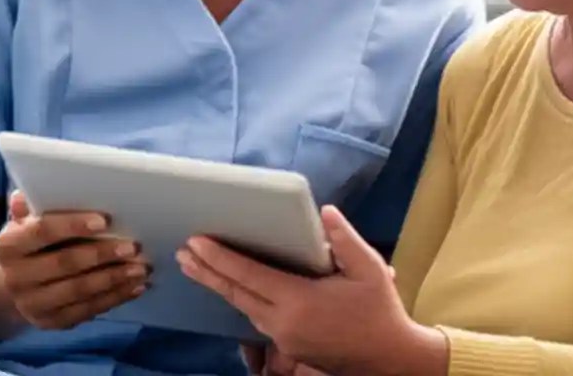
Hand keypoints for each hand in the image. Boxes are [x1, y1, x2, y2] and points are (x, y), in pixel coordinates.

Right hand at [0, 190, 150, 329]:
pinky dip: (114, 298)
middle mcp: (16, 278)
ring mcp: (32, 304)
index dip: (73, 225)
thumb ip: (34, 207)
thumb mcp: (27, 222)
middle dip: (102, 255)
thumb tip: (27, 195)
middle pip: (64, 264)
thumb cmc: (32, 242)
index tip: (104, 220)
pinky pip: (87, 311)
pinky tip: (135, 287)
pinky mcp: (51, 322)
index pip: (41, 232)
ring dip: (114, 279)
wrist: (16, 283)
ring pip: (78, 291)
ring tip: (141, 268)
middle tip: (133, 247)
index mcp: (8, 246)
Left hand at [178, 206, 446, 374]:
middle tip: (182, 253)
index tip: (196, 242)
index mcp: (300, 301)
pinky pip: (256, 319)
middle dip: (207, 272)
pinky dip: (240, 300)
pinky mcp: (288, 347)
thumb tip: (324, 212)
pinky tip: (233, 289)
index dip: (220, 258)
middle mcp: (284, 323)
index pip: (249, 276)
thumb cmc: (380, 310)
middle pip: (236, 295)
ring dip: (220, 286)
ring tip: (197, 267)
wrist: (390, 359)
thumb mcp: (370, 269)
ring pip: (244, 309)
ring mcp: (284, 339)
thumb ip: (345, 240)